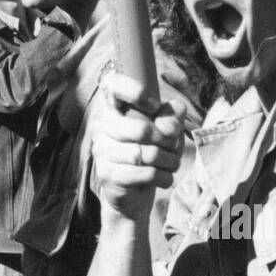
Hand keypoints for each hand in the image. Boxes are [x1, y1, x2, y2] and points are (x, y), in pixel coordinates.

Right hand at [91, 72, 187, 216]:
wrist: (134, 190)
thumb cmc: (151, 150)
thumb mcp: (166, 129)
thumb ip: (172, 116)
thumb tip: (171, 118)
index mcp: (112, 106)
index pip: (114, 85)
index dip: (135, 92)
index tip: (154, 105)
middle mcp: (101, 125)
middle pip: (142, 129)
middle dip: (168, 142)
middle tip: (174, 149)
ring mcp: (101, 150)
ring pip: (146, 154)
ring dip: (169, 161)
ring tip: (173, 164)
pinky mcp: (107, 173)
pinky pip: (144, 173)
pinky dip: (163, 177)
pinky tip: (165, 178)